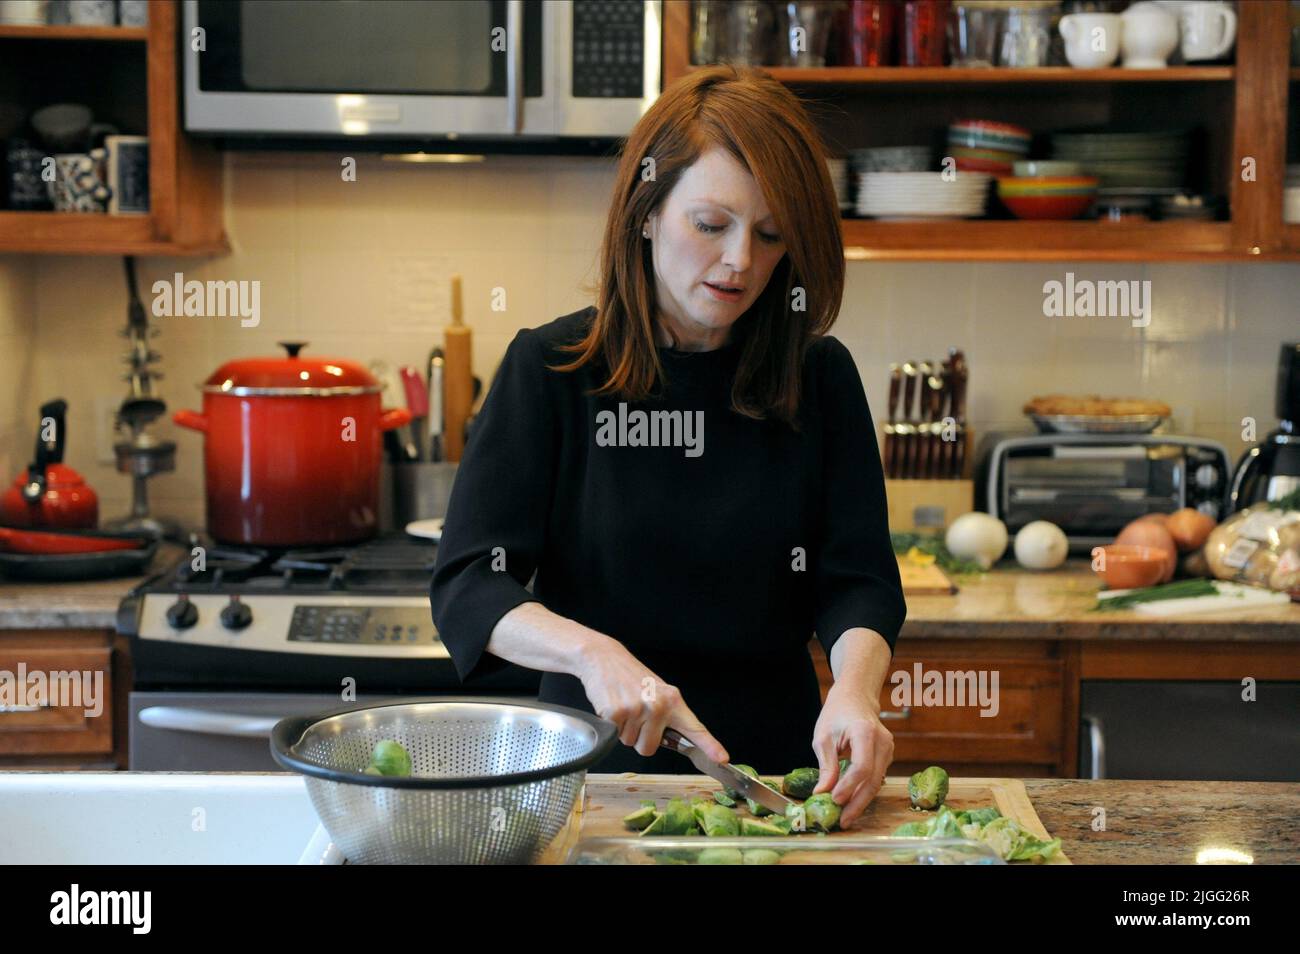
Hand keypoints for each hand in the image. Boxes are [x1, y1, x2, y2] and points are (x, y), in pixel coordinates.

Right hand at [576, 634, 728, 761]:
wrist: (604, 658)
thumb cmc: (631, 677)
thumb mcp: (657, 692)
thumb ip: (668, 716)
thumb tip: (676, 741)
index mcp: (673, 700)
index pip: (694, 727)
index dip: (709, 745)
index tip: (722, 758)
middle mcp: (658, 706)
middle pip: (650, 748)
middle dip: (640, 738)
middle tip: (635, 715)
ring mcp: (637, 710)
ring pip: (632, 744)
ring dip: (625, 731)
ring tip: (623, 706)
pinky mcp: (616, 713)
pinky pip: (616, 737)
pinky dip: (612, 726)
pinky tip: (612, 707)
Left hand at [810, 680, 893, 827]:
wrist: (855, 699)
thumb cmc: (836, 715)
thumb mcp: (823, 737)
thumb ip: (826, 766)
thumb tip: (822, 793)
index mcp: (865, 732)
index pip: (862, 766)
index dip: (849, 786)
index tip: (834, 800)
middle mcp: (883, 742)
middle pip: (872, 780)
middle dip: (857, 803)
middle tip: (843, 821)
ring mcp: (888, 749)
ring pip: (876, 782)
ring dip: (861, 801)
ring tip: (845, 817)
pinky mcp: (887, 756)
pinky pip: (876, 778)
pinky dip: (864, 791)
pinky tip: (852, 802)